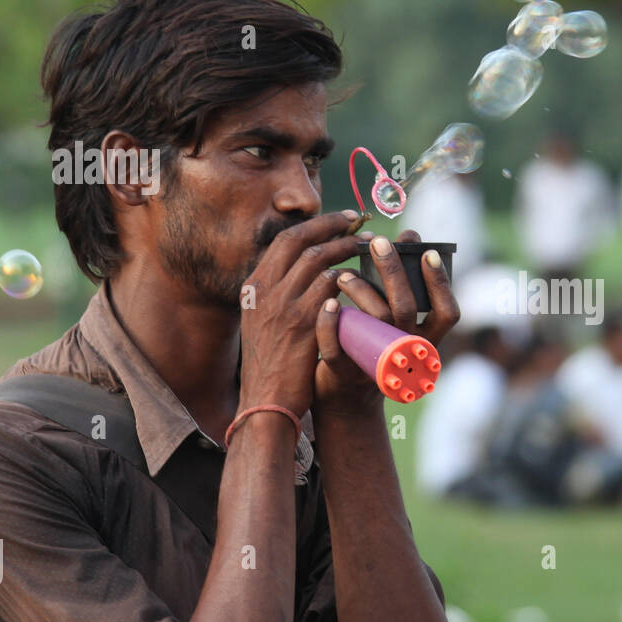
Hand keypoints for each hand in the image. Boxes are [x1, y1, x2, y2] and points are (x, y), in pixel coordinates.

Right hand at [237, 211, 371, 421]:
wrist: (264, 401)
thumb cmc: (269, 364)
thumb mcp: (261, 321)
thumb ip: (277, 293)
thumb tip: (303, 270)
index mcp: (254, 286)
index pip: (284, 241)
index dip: (314, 225)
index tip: (337, 220)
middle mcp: (264, 290)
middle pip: (300, 241)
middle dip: (331, 227)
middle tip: (358, 222)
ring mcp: (282, 305)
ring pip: (318, 260)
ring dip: (345, 249)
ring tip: (367, 247)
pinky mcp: (302, 323)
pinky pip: (329, 288)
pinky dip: (346, 279)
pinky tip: (362, 279)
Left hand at [314, 228, 460, 415]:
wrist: (346, 397)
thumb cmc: (373, 342)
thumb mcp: (394, 316)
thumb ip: (403, 283)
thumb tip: (412, 236)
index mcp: (424, 339)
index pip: (447, 313)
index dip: (440, 283)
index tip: (428, 253)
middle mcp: (406, 351)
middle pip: (406, 309)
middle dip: (394, 271)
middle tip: (380, 242)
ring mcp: (377, 363)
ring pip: (376, 322)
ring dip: (362, 290)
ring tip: (344, 274)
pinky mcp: (344, 372)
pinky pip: (337, 346)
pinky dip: (331, 322)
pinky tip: (328, 302)